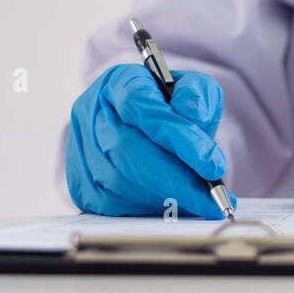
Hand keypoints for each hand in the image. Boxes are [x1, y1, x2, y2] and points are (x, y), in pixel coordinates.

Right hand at [66, 64, 234, 217]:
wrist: (138, 122)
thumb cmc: (168, 104)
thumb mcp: (192, 86)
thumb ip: (198, 95)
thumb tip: (195, 119)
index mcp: (119, 83)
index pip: (144, 109)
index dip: (179, 140)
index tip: (213, 166)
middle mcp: (92, 114)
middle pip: (127, 149)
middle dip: (174, 178)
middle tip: (209, 197)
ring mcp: (81, 149)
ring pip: (118, 181)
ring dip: (162, 196)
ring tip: (196, 201)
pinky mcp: (80, 182)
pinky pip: (111, 204)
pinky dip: (146, 208)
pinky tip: (171, 205)